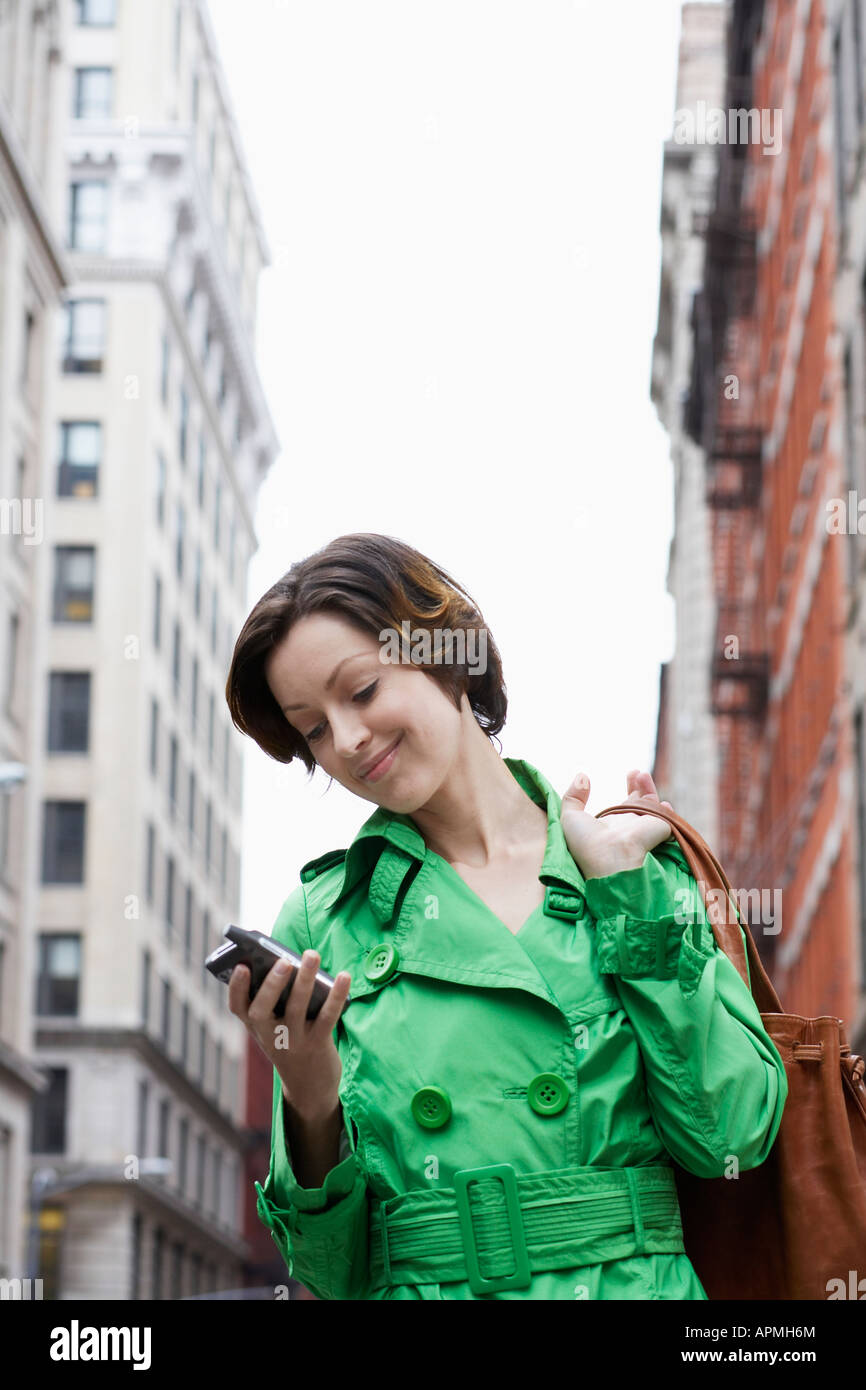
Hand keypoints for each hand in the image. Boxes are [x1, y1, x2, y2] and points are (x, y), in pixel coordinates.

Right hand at [228, 948, 350, 1119]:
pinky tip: (344, 976)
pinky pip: (327, 1017)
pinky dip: (336, 995)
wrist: (309, 1087)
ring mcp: (293, 1041)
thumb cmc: (290, 1043)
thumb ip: (277, 1000)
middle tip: (283, 961)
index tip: (241, 966)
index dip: (236, 987)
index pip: (237, 1007)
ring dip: (306, 979)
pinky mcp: (318, 1044)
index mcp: (256, 1026)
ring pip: (297, 1007)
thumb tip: (291, 960)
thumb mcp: (275, 1027)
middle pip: (262, 1010)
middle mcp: (270, 1035)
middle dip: (271, 985)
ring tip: (312, 955)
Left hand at [560, 768, 673, 880]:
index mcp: (612, 826)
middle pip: (640, 803)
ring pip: (652, 807)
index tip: (630, 773)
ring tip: (642, 774)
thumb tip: (582, 776)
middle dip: (639, 786)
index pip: (624, 806)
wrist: (609, 859)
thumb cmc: (586, 843)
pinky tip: (665, 804)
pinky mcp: (659, 829)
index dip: (630, 788)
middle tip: (636, 772)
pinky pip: (666, 818)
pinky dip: (667, 812)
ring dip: (649, 790)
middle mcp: (630, 826)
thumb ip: (574, 796)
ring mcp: (645, 828)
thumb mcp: (570, 817)